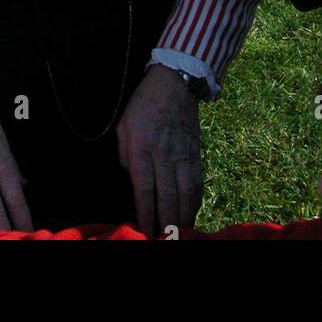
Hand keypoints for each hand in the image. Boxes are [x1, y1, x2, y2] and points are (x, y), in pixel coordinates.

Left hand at [116, 65, 202, 235]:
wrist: (174, 81)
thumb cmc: (143, 103)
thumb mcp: (124, 124)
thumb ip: (125, 154)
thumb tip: (132, 180)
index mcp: (141, 145)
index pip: (144, 187)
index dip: (145, 212)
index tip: (145, 231)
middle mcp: (164, 152)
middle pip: (167, 195)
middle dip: (165, 222)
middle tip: (163, 240)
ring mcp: (183, 152)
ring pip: (186, 192)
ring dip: (183, 217)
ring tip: (179, 234)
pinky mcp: (196, 152)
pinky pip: (198, 182)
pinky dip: (195, 202)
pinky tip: (191, 214)